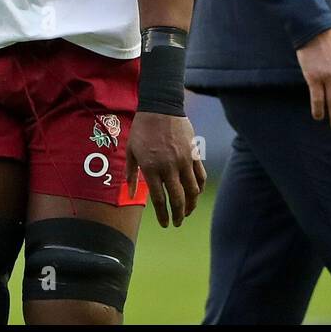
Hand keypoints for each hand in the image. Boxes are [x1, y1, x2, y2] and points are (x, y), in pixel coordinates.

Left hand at [127, 112, 205, 227]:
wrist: (161, 107)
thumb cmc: (142, 129)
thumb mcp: (130, 151)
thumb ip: (130, 174)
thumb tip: (131, 194)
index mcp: (151, 168)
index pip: (160, 199)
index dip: (163, 215)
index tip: (165, 224)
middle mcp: (169, 167)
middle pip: (178, 199)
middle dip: (178, 215)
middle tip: (177, 222)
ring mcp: (183, 161)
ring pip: (192, 190)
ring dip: (191, 205)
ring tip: (187, 212)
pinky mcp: (194, 154)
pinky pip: (200, 176)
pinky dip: (199, 188)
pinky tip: (196, 194)